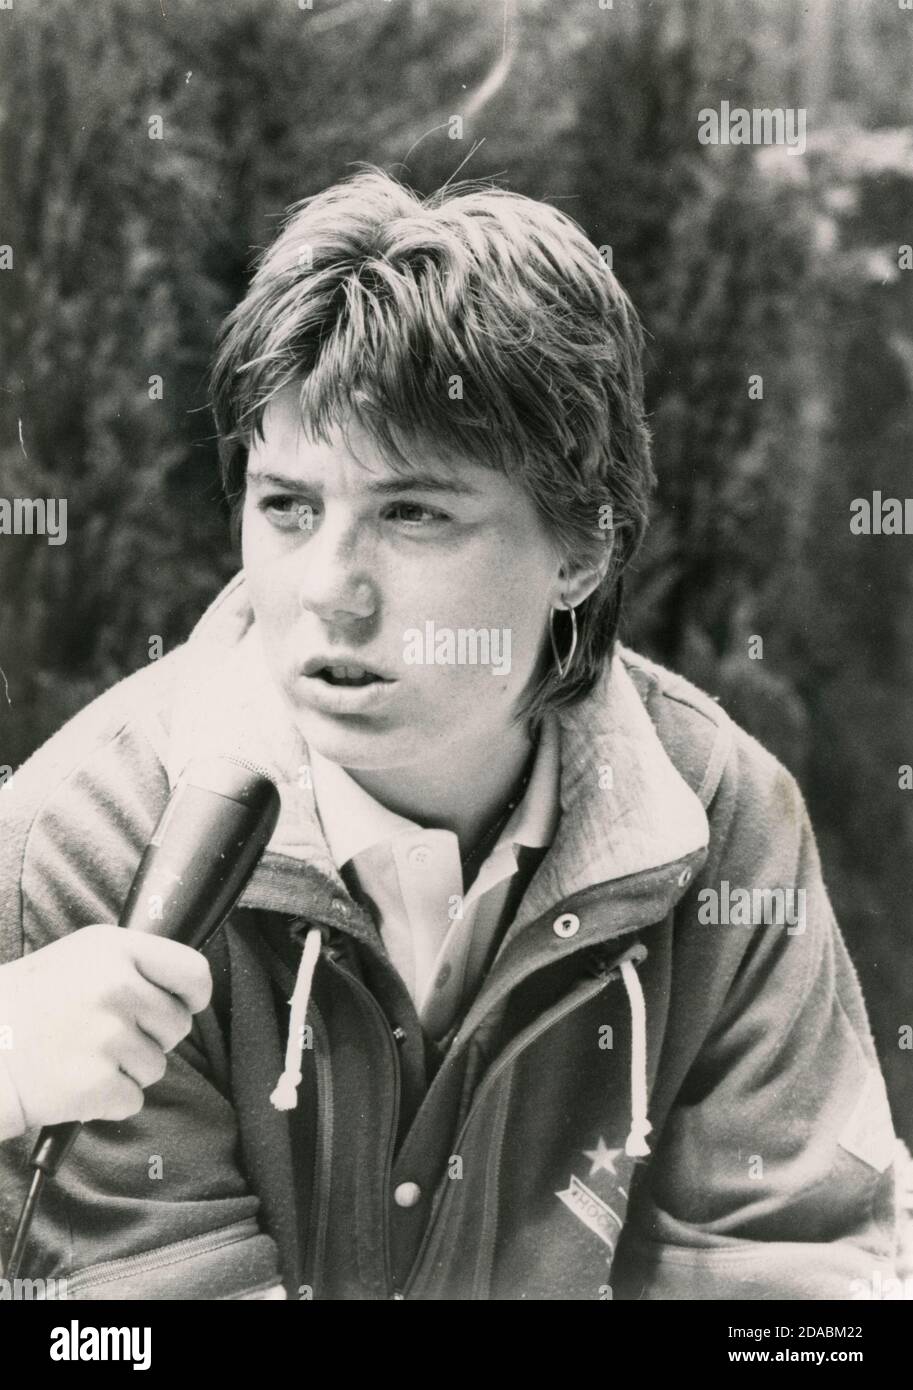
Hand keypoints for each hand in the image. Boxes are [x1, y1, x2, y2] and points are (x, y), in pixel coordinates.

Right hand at [0, 926, 211, 1129]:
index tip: (185, 1004)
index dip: (194, 995)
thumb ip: (131, 964)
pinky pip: (133, 1099)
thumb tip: (182, 987)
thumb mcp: (80, 957)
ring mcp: (107, 1037)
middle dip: (150, 1037)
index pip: (193, 972)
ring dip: (126, 1070)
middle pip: (177, 1025)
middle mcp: (117, 988)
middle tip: (106, 1035)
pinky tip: (76, 1081)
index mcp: (116, 950)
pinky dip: (108, 1100)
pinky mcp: (96, 1084)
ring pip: (156, 1066)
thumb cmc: (27, 1003)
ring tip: (82, 1055)